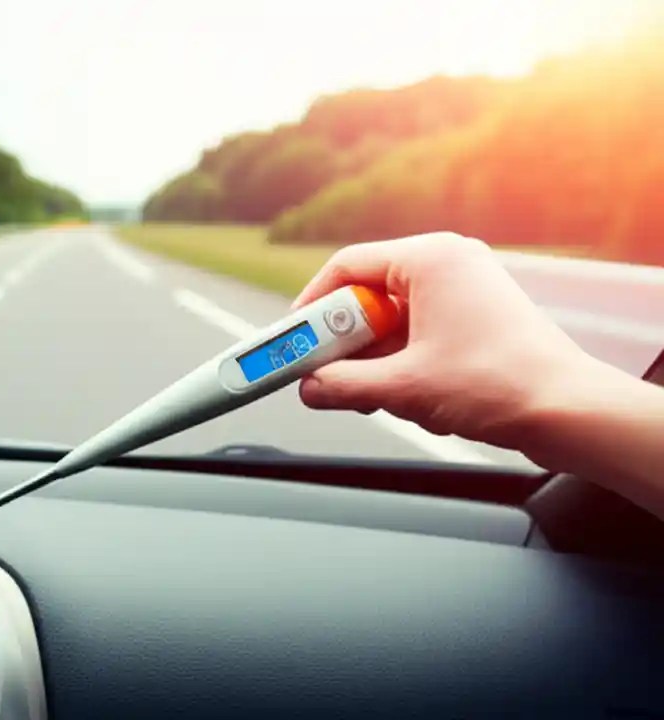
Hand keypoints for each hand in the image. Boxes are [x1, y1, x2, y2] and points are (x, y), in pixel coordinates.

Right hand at [292, 232, 594, 449]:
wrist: (569, 412)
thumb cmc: (499, 385)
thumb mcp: (401, 387)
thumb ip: (341, 384)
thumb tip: (307, 387)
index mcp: (431, 258)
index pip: (346, 266)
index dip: (310, 306)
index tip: (292, 339)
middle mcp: (449, 264)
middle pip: (367, 295)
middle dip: (343, 341)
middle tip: (326, 373)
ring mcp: (466, 291)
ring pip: (392, 320)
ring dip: (374, 360)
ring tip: (379, 395)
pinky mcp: (477, 319)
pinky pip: (418, 332)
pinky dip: (401, 364)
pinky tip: (408, 397)